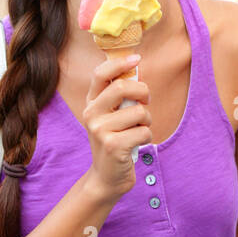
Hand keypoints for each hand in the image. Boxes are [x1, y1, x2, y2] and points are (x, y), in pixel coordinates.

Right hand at [82, 54, 151, 201]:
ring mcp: (100, 130)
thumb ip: (118, 96)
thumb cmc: (115, 141)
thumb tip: (135, 67)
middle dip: (143, 92)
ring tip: (139, 130)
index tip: (137, 58)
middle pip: (123, 87)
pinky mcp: (113, 145)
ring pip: (138, 111)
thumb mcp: (110, 116)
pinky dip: (147, 136)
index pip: (101, 74)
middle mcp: (91, 114)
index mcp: (90, 103)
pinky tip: (137, 144)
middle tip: (145, 102)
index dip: (120, 63)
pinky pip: (144, 131)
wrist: (106, 178)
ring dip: (147, 120)